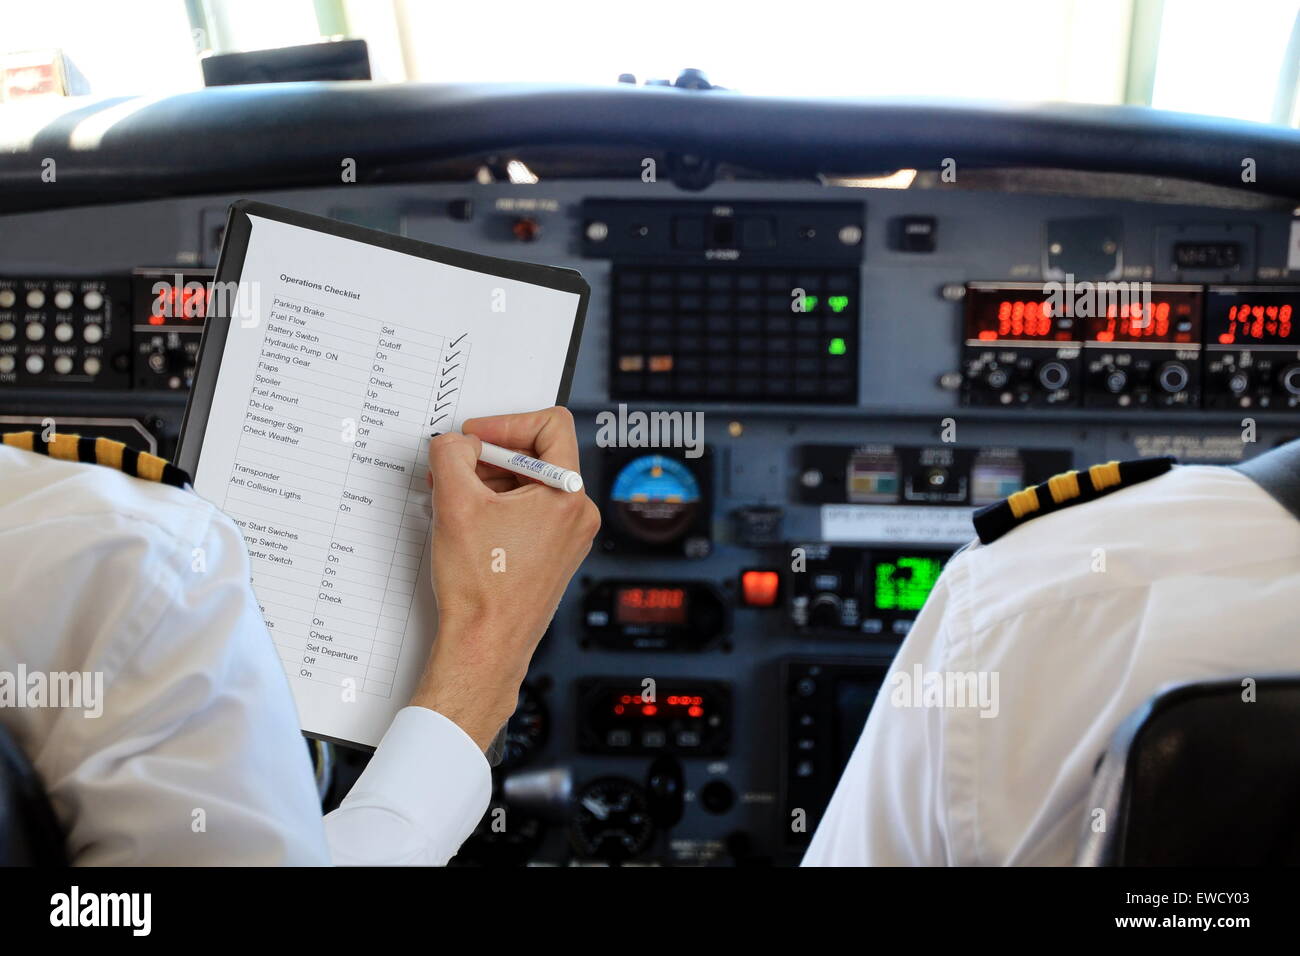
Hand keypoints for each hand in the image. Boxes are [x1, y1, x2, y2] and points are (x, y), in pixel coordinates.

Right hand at [410, 406, 599, 750]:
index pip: (550, 425)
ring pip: (529, 486)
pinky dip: (497, 508)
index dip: (506, 422)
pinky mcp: (553, 556)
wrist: (486, 647)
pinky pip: (528, 513)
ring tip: (453, 498)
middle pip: (537, 456)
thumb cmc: (481, 588)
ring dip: (489, 483)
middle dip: (489, 457)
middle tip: (453, 467)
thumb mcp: (455, 503)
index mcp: (569, 495)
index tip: (474, 438)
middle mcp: (578, 515)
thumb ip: (451, 454)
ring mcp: (568, 538)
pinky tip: (467, 523)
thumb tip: (454, 442)